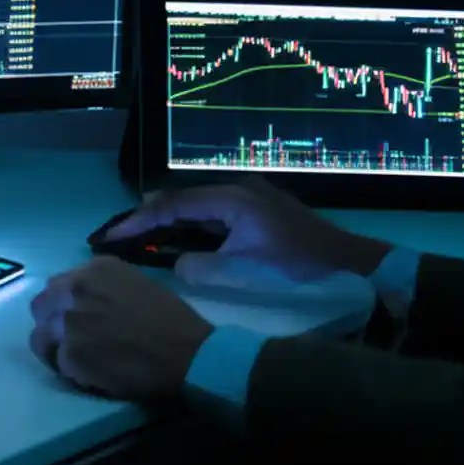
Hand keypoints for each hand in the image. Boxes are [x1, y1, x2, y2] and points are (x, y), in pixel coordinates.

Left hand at [28, 257, 213, 400]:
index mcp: (93, 269)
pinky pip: (57, 364)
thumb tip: (82, 299)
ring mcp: (67, 321)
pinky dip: (71, 371)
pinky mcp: (69, 354)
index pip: (58, 285)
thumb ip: (101, 287)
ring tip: (80, 360)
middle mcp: (73, 289)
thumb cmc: (172, 320)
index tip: (78, 318)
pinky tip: (92, 374)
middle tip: (74, 341)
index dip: (64, 305)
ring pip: (39, 337)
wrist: (189, 353)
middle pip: (41, 306)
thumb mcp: (134, 284)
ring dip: (56, 349)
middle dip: (52, 323)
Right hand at [105, 179, 390, 282]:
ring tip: (136, 237)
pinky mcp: (261, 215)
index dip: (136, 222)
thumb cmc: (296, 271)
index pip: (171, 206)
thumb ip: (199, 266)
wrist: (356, 271)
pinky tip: (177, 240)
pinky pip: (214, 217)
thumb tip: (179, 262)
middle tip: (115, 236)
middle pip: (181, 200)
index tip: (107, 238)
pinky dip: (190, 228)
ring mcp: (252, 200)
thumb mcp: (240, 274)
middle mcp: (238, 191)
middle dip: (147, 218)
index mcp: (231, 198)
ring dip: (168, 223)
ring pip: (197, 208)